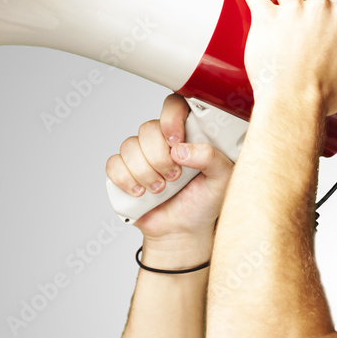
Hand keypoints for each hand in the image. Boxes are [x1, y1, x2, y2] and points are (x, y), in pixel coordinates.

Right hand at [105, 94, 233, 243]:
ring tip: (160, 189)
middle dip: (160, 158)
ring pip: (129, 147)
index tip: (175, 142)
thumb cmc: (204, 202)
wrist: (183, 231)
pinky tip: (141, 193)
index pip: (174, 106)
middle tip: (175, 177)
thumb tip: (183, 150)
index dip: (170, 119)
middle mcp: (162, 141)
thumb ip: (213, 158)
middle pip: (148, 129)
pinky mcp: (125, 171)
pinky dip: (126, 180)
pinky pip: (114, 164)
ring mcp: (142, 155)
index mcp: (188, 135)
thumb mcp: (222, 179)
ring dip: (145, 173)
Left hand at [236, 0, 336, 117]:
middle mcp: (316, 8)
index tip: (326, 36)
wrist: (293, 104)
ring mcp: (289, 11)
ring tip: (282, 30)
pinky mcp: (264, 18)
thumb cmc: (324, 94)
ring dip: (285, 8)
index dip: (334, 21)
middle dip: (309, 18)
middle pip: (313, 1)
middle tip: (303, 43)